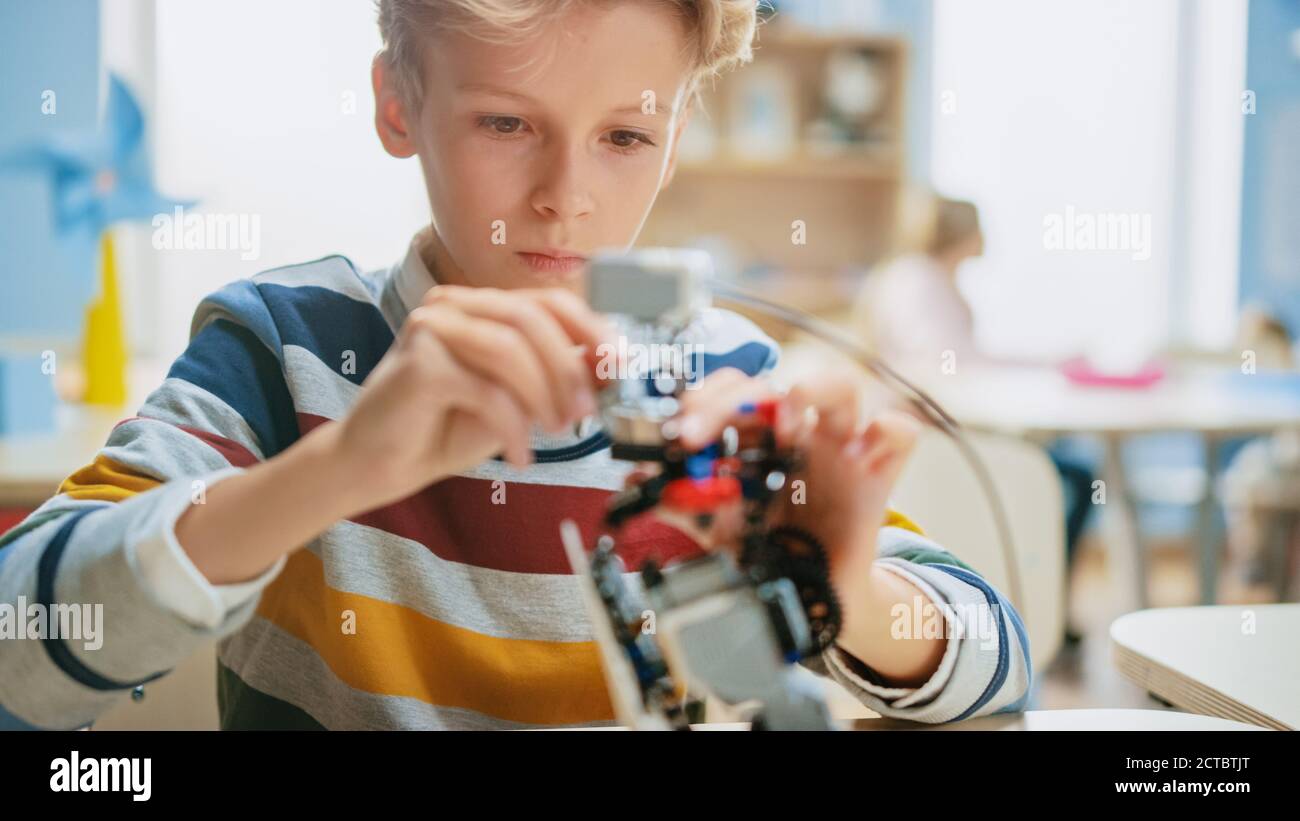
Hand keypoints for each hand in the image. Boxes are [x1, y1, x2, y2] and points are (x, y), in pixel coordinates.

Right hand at [328, 284, 613, 513]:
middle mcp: (455, 305)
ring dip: (544, 394)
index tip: (619, 364)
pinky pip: (485, 388)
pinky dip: (512, 425)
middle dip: (569, 367)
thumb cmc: (445, 430)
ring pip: (510, 347)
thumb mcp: (517, 402)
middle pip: (531, 317)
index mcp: (482, 307)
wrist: (377, 465)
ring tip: (555, 432)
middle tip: (585, 413)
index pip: (548, 301)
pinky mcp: (418, 362)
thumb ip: (556, 379)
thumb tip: (610, 366)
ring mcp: (433, 327)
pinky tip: (519, 453)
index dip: (591, 328)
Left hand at [629, 366, 933, 678]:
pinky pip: (900, 432)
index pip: (733, 391)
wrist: (813, 597)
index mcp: (757, 437)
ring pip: (840, 386)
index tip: (675, 432)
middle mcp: (799, 432)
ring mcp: (841, 447)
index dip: (702, 400)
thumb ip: (684, 502)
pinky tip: (860, 454)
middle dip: (729, 401)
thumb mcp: (721, 528)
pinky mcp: (879, 475)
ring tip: (785, 425)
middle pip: (772, 385)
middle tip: (696, 434)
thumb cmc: (770, 548)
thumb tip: (636, 481)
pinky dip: (889, 431)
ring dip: (808, 393)